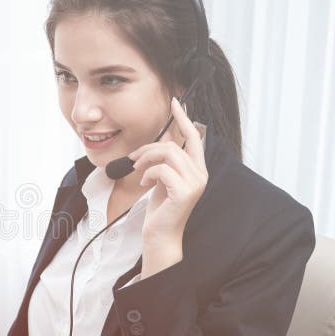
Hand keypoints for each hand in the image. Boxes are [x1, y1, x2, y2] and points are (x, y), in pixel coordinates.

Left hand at [127, 98, 207, 274]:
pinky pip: (163, 169)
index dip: (184, 118)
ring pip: (168, 154)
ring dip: (147, 159)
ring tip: (138, 171)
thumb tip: (163, 136)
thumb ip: (166, 159)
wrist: (160, 234)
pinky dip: (149, 173)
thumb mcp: (162, 178)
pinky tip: (145, 183)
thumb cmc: (161, 208)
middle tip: (133, 159)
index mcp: (197, 169)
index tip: (175, 101)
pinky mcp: (185, 192)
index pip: (194, 137)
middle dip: (149, 148)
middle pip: (175, 144)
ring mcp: (195, 183)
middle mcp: (201, 174)